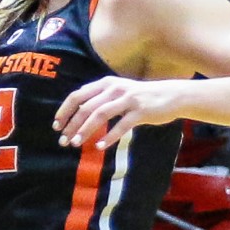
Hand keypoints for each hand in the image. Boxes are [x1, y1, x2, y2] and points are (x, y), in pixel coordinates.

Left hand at [53, 76, 185, 149]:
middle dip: (71, 125)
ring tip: (76, 143)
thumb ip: (100, 99)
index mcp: (106, 83)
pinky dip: (108, 137)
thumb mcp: (118, 92)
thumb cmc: (141, 97)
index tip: (56, 126)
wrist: (172, 95)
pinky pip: (120, 126)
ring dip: (85, 130)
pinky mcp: (140, 111)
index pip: (77, 96)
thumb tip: (77, 115)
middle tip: (63, 141)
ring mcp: (128, 99)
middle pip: (86, 107)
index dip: (64, 111)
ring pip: (100, 115)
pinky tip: (99, 146)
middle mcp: (115, 89)